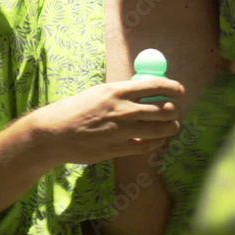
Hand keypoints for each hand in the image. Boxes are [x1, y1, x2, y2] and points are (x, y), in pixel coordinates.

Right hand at [22, 77, 184, 165]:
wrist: (55, 134)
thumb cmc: (75, 110)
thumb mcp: (99, 92)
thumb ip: (122, 92)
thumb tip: (145, 88)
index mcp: (118, 91)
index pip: (156, 85)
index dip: (173, 88)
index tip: (180, 91)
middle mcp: (123, 110)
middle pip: (164, 109)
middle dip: (175, 110)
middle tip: (175, 111)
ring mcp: (122, 131)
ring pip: (161, 129)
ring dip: (171, 127)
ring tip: (171, 126)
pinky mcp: (119, 149)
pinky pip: (148, 146)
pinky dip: (156, 143)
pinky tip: (155, 140)